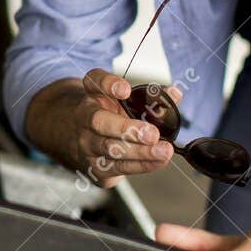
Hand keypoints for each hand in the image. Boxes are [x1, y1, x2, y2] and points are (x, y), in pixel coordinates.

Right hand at [26, 71, 181, 186]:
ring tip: (163, 151)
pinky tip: (157, 162)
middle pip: (99, 122)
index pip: (95, 82)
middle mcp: (84, 118)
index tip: (125, 89)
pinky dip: (141, 166)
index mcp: (92, 95)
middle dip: (127, 129)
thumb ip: (148, 96)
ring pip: (110, 149)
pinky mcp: (95, 168)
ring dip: (140, 152)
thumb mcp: (121, 101)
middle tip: (152, 133)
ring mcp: (87, 145)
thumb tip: (174, 94)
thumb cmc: (107, 116)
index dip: (109, 84)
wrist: (76, 139)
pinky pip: (118, 168)